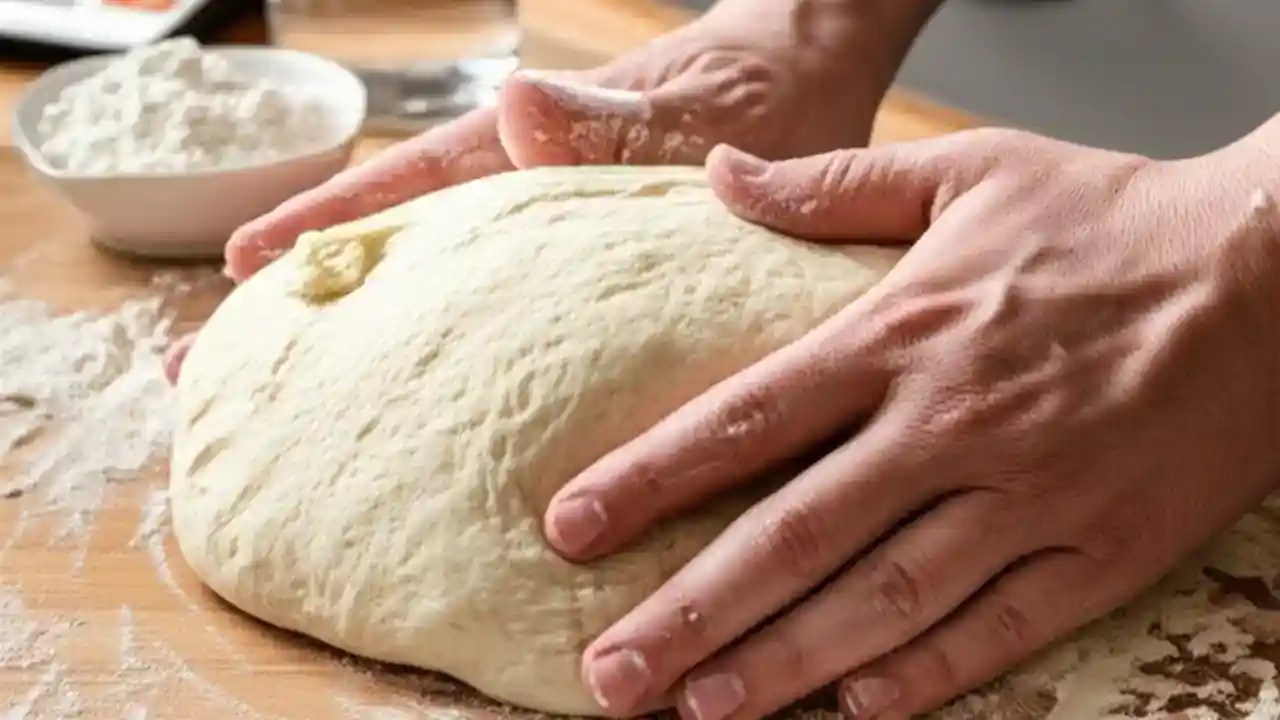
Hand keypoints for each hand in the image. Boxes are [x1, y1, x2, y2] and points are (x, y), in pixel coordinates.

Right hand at [164, 0, 913, 381]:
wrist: (803, 90)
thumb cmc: (751, 92)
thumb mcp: (690, 107)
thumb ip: (607, 121)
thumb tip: (514, 109)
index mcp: (530, 156)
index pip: (408, 189)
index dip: (325, 228)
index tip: (241, 269)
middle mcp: (523, 196)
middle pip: (395, 246)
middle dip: (309, 299)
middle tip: (213, 365)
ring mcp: (551, 241)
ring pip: (440, 286)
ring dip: (368, 335)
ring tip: (293, 396)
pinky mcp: (593, 277)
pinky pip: (510, 315)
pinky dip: (455, 350)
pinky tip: (428, 403)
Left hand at [543, 122, 1279, 718]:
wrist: (1274, 266)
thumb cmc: (1109, 216)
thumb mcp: (966, 172)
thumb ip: (833, 184)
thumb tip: (724, 175)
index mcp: (905, 331)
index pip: (748, 417)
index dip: (650, 478)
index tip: (571, 530)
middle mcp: (954, 422)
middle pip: (795, 532)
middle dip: (691, 610)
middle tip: (607, 675)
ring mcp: (1032, 494)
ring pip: (886, 598)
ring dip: (785, 662)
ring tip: (700, 708)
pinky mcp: (1106, 547)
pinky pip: (1004, 628)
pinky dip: (928, 675)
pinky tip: (856, 709)